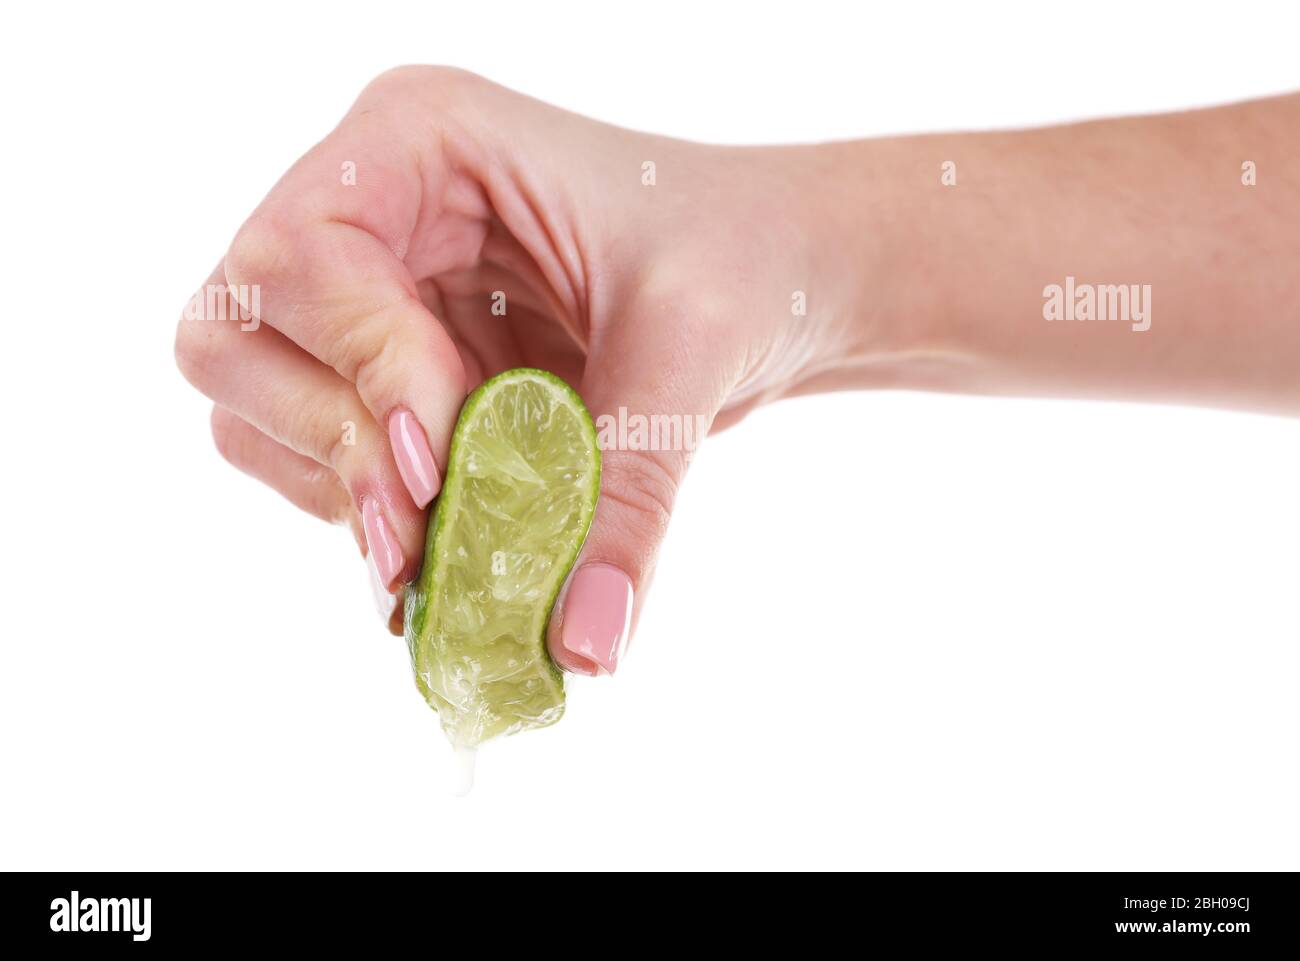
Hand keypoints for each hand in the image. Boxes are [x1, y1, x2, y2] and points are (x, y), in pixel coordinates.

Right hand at [174, 67, 860, 673]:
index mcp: (422, 140)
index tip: (436, 462)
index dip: (358, 366)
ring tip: (447, 532)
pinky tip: (445, 539)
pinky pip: (313, 455)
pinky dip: (364, 513)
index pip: (303, 255)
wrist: (783, 278)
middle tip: (424, 522)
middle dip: (330, 440)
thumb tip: (582, 645)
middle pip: (236, 336)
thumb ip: (626, 499)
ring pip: (254, 407)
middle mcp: (371, 206)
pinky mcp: (388, 368)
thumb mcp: (688, 355)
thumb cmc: (746, 259)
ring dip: (341, 489)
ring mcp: (369, 292)